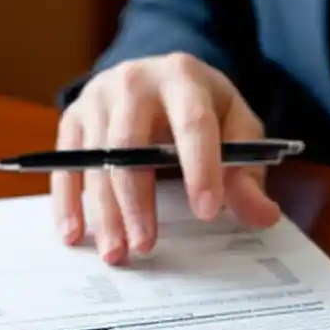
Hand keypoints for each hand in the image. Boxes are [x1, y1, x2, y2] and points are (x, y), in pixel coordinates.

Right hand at [53, 52, 281, 263]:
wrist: (159, 76)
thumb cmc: (203, 107)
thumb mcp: (236, 128)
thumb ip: (248, 173)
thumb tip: (263, 216)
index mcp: (184, 77)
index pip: (193, 123)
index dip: (201, 168)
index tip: (207, 212)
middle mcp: (135, 81)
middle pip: (129, 145)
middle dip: (137, 201)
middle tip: (146, 246)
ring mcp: (97, 97)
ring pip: (95, 160)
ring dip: (104, 212)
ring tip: (117, 253)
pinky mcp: (74, 116)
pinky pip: (66, 165)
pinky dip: (68, 202)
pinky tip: (75, 234)